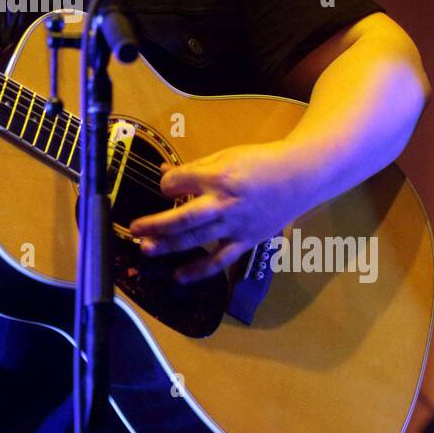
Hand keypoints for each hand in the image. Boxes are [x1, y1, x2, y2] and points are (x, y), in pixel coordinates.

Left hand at [128, 141, 320, 284]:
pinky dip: (198, 271)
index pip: (179, 183)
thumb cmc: (261, 162)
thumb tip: (164, 174)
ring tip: (146, 248)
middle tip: (134, 228)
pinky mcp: (245, 241)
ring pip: (196, 239)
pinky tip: (178, 277)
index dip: (166, 184)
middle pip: (183, 217)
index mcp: (219, 177)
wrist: (300, 177)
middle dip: (155, 224)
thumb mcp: (226, 155)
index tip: (164, 186)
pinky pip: (219, 261)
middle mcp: (225, 203)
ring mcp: (235, 225)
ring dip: (168, 245)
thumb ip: (195, 168)